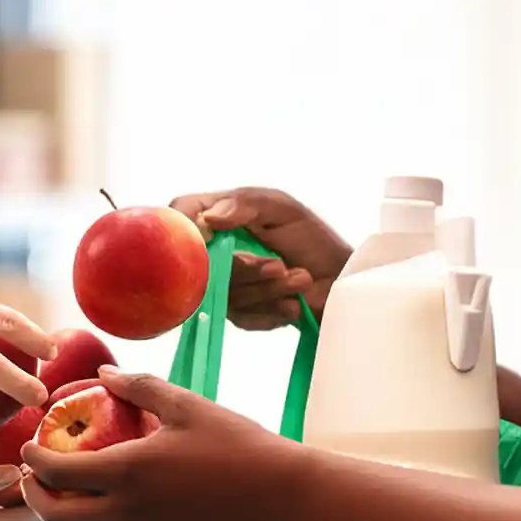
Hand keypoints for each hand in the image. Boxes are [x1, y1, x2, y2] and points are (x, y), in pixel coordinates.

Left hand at [19, 367, 301, 520]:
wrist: (279, 496)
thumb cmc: (235, 442)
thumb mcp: (186, 404)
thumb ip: (138, 386)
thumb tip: (101, 372)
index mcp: (127, 470)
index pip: (57, 473)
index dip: (33, 461)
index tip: (27, 447)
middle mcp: (127, 512)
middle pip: (59, 517)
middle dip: (35, 498)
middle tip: (30, 478)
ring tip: (58, 500)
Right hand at [170, 188, 352, 329]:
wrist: (339, 281)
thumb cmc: (312, 238)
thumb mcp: (282, 208)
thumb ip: (246, 203)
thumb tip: (208, 219)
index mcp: (218, 216)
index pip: (180, 214)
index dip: (184, 230)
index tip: (209, 239)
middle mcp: (213, 251)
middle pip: (201, 265)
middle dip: (245, 269)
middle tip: (280, 265)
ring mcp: (223, 284)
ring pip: (225, 294)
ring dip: (268, 290)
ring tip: (301, 280)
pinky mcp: (238, 314)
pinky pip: (242, 318)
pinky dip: (273, 310)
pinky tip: (293, 304)